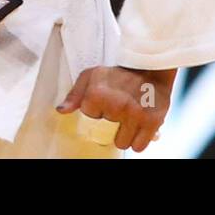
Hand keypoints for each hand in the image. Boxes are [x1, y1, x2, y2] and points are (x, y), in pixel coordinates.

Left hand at [57, 64, 176, 151]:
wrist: (150, 67)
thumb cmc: (120, 73)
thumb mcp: (92, 76)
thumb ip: (75, 94)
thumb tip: (62, 111)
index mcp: (98, 93)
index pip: (89, 116)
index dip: (96, 110)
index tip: (103, 102)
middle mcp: (117, 105)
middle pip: (106, 132)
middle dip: (111, 121)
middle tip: (118, 107)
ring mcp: (135, 115)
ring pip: (122, 143)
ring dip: (124, 134)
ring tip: (128, 119)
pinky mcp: (152, 122)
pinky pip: (138, 147)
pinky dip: (138, 141)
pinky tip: (137, 127)